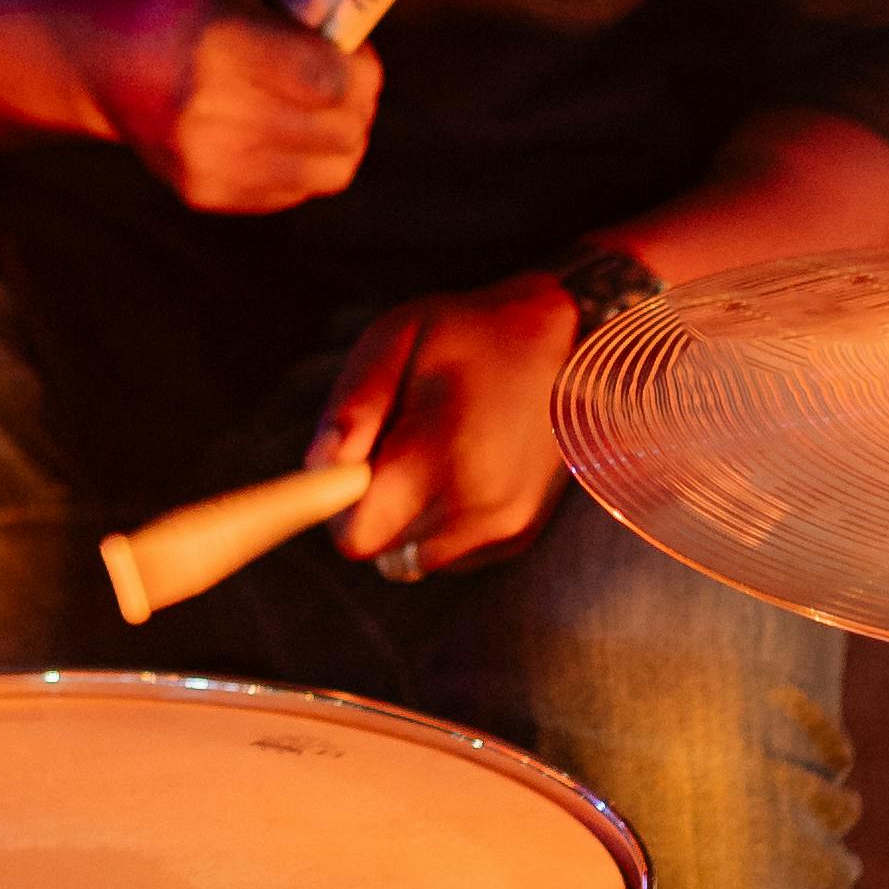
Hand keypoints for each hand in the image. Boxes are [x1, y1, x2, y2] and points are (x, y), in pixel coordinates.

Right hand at [87, 0, 381, 215]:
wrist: (114, 66)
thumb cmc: (195, 10)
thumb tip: (347, 14)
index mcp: (222, 45)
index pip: (328, 79)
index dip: (361, 68)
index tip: (355, 53)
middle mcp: (210, 111)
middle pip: (340, 130)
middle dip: (360, 103)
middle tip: (347, 81)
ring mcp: (207, 161)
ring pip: (332, 171)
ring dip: (341, 138)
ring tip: (320, 107)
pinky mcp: (206, 194)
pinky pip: (298, 191)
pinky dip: (306, 163)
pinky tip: (280, 131)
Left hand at [317, 275, 573, 578]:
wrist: (568, 341)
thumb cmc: (471, 332)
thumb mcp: (398, 337)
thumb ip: (354, 403)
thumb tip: (320, 465)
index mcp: (441, 455)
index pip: (357, 537)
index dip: (339, 505)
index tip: (350, 464)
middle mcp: (478, 505)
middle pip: (383, 548)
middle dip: (374, 505)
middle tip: (397, 444)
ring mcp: (505, 525)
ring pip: (414, 556)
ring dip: (408, 516)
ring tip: (434, 450)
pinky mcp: (520, 533)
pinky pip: (450, 553)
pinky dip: (442, 521)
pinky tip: (462, 466)